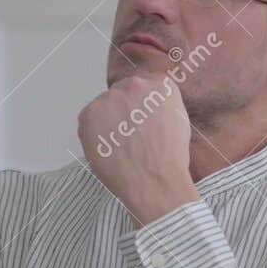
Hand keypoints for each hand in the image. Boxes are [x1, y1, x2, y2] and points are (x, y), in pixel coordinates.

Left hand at [79, 74, 199, 225]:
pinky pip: (88, 120)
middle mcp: (135, 85)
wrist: (155, 182)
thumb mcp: (177, 121)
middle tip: (130, 137)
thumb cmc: (169, 160)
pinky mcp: (90, 113)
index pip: (144, 86)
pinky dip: (94, 134)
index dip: (140, 106)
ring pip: (104, 106)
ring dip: (108, 122)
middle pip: (122, 93)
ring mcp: (110, 98)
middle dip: (123, 111)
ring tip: (121, 146)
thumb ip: (160, 104)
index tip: (141, 120)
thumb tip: (145, 105)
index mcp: (160, 85)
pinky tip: (110, 149)